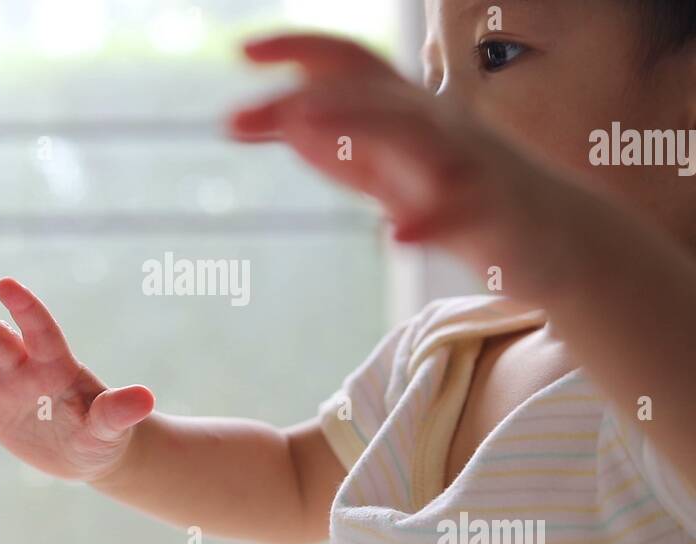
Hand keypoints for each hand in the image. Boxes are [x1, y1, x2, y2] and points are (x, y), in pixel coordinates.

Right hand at [0, 278, 155, 481]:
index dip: (25, 309)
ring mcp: (4, 387)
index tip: (6, 285)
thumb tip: (146, 397)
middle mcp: (26, 370)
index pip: (39, 330)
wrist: (90, 453)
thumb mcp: (111, 430)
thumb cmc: (107, 437)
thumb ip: (119, 412)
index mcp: (57, 366)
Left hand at [229, 33, 549, 283]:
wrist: (564, 244)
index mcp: (411, 113)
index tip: (240, 51)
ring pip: (413, 131)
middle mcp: (437, 126)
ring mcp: (468, 166)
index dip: (298, 46)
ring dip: (354, 124)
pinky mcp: (495, 215)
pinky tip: (398, 236)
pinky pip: (461, 213)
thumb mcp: (398, 176)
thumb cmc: (471, 204)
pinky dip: (430, 219)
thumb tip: (287, 128)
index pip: (352, 62)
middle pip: (365, 93)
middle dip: (295, 101)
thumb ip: (346, 155)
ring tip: (298, 127)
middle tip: (231, 123)